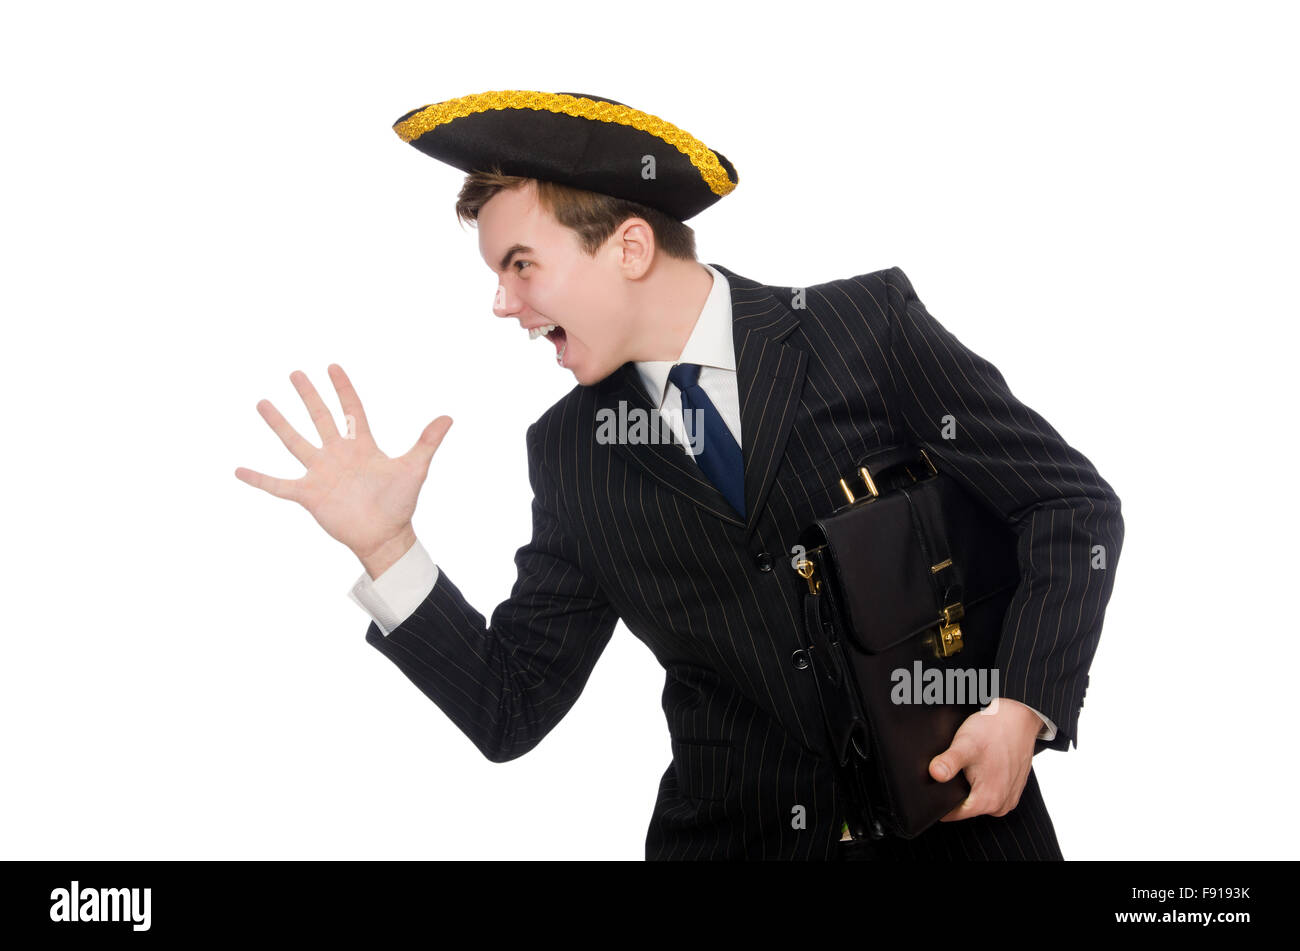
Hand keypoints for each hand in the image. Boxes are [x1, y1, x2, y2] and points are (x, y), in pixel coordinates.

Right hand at [234, 364, 451, 570]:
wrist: (385, 536)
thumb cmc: (400, 503)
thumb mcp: (414, 468)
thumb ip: (427, 442)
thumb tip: (449, 417)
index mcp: (361, 446)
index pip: (351, 409)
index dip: (343, 389)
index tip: (332, 366)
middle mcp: (338, 454)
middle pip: (320, 418)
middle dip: (308, 395)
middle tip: (295, 373)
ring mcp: (321, 473)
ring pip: (295, 442)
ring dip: (279, 423)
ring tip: (262, 403)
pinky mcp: (309, 494)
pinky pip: (278, 485)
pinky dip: (259, 479)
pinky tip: (238, 470)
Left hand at [929, 697, 1041, 821]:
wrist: (1018, 719)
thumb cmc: (993, 730)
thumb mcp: (965, 744)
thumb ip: (949, 762)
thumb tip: (935, 774)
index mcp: (988, 800)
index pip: (953, 813)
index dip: (940, 800)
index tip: (937, 783)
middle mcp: (1001, 806)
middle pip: (966, 807)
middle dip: (956, 791)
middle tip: (957, 767)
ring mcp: (1008, 799)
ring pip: (977, 799)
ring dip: (970, 786)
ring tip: (971, 764)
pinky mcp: (1012, 791)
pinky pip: (990, 792)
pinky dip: (983, 782)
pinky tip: (982, 765)